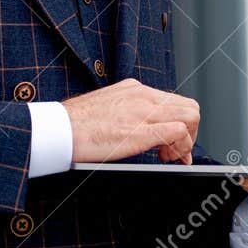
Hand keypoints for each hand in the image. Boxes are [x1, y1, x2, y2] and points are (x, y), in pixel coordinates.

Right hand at [63, 78, 199, 163]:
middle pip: (188, 106)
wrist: (57, 128)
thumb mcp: (108, 106)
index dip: (179, 123)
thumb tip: (138, 125)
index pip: (174, 101)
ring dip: (187, 139)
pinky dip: (181, 146)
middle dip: (189, 132)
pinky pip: (176, 131)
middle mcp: (143, 95)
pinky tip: (168, 158)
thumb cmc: (76, 123)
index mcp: (135, 89)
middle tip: (172, 150)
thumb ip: (128, 110)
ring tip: (170, 155)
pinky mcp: (139, 131)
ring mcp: (143, 111)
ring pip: (190, 116)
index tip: (170, 142)